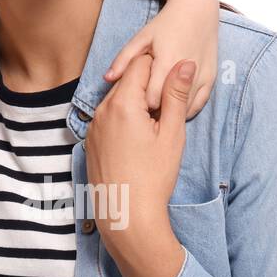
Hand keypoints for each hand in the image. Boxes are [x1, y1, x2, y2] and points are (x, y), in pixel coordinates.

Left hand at [85, 54, 191, 276]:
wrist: (126, 213)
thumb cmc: (153, 175)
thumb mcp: (171, 133)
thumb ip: (175, 94)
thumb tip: (185, 63)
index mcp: (122, 103)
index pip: (139, 64)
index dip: (158, 64)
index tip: (172, 72)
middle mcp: (102, 110)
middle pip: (125, 81)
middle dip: (146, 83)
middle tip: (168, 94)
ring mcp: (93, 125)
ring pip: (116, 100)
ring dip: (135, 101)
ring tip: (156, 118)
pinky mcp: (91, 140)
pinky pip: (108, 118)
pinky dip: (123, 117)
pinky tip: (139, 136)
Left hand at [105, 0, 216, 117]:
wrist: (198, 10)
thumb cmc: (166, 24)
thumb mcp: (141, 38)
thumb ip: (124, 59)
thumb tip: (107, 78)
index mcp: (167, 61)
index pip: (151, 97)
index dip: (142, 103)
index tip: (135, 103)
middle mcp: (187, 71)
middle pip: (168, 104)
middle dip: (155, 108)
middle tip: (145, 108)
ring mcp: (203, 76)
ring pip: (185, 108)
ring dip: (171, 110)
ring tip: (158, 107)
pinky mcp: (212, 79)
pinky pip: (198, 105)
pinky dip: (185, 109)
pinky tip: (172, 106)